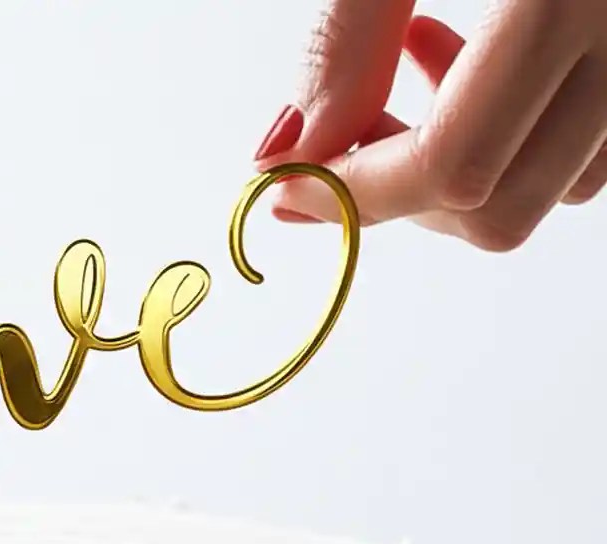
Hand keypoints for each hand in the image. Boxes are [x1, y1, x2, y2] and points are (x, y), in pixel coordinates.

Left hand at [253, 1, 606, 250]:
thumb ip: (348, 39)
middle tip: (336, 138)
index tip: (283, 184)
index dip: (352, 190)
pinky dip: (507, 130)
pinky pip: (585, 143)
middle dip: (394, 194)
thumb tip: (287, 152)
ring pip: (547, 186)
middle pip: (498, 207)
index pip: (451, 162)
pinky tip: (459, 50)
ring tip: (407, 58)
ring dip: (449, 160)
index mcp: (571, 4)